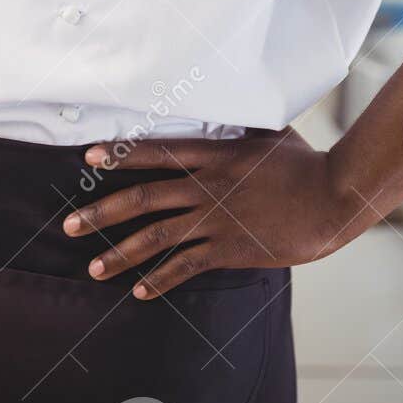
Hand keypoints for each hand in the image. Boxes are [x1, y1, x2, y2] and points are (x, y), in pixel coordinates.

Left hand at [62, 128, 360, 297]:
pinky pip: (186, 266)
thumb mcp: (266, 134)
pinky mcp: (230, 248)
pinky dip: (160, 279)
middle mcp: (207, 186)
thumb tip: (224, 110)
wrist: (332, 198)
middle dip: (101, 212)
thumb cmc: (304, 162)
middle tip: (70, 225)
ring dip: (121, 253)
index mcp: (213, 154)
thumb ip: (237, 129)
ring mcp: (216, 219)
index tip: (88, 156)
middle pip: (142, 197)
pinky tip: (138, 292)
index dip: (119, 153)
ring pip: (156, 236)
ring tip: (93, 268)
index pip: (156, 151)